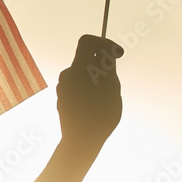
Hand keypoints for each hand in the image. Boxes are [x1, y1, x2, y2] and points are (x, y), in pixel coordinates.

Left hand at [57, 35, 122, 150]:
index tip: (118, 54)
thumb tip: (105, 49)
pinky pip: (78, 88)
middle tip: (114, 80)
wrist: (82, 140)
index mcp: (79, 67)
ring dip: (96, 79)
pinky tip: (97, 106)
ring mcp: (64, 89)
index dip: (104, 42)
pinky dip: (89, 90)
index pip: (87, 41)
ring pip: (83, 75)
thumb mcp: (111, 84)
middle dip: (102, 65)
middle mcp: (68, 74)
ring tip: (107, 97)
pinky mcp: (64, 101)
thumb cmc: (100, 112)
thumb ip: (107, 63)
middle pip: (86, 59)